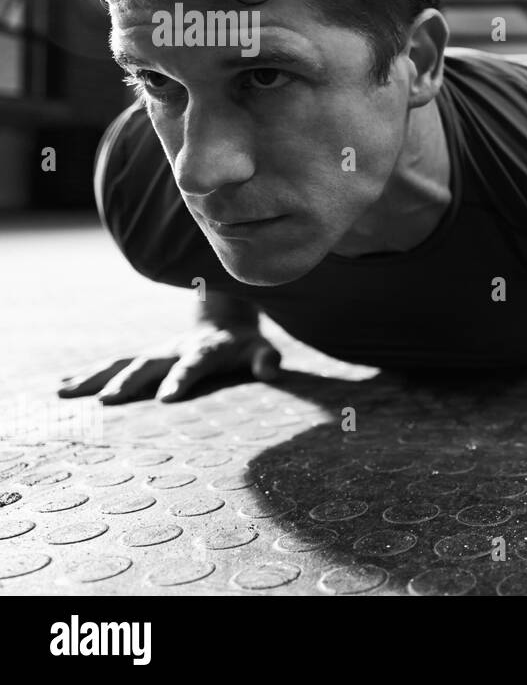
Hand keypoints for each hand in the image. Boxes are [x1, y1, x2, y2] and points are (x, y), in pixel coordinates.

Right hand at [58, 324, 281, 403]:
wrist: (224, 319)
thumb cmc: (245, 343)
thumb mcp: (263, 348)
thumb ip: (267, 359)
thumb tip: (270, 371)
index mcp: (207, 349)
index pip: (194, 364)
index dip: (182, 379)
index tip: (166, 400)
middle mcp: (175, 349)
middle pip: (150, 363)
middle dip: (129, 381)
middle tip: (107, 401)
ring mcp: (157, 351)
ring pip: (123, 362)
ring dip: (96, 377)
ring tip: (66, 392)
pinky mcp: (145, 356)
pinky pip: (113, 364)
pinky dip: (88, 374)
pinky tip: (62, 386)